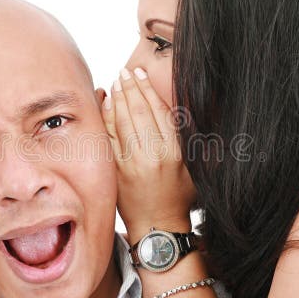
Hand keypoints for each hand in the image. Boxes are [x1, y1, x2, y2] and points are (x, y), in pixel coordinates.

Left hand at [101, 67, 195, 243]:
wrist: (158, 226)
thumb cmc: (178, 196)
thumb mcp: (192, 167)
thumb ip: (184, 139)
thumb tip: (176, 110)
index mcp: (175, 152)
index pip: (159, 111)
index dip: (148, 90)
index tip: (142, 74)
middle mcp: (153, 155)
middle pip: (139, 112)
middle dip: (131, 88)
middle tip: (125, 72)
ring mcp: (132, 163)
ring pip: (123, 121)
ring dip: (118, 98)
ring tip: (116, 82)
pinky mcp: (117, 170)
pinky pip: (109, 137)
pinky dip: (106, 117)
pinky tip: (105, 103)